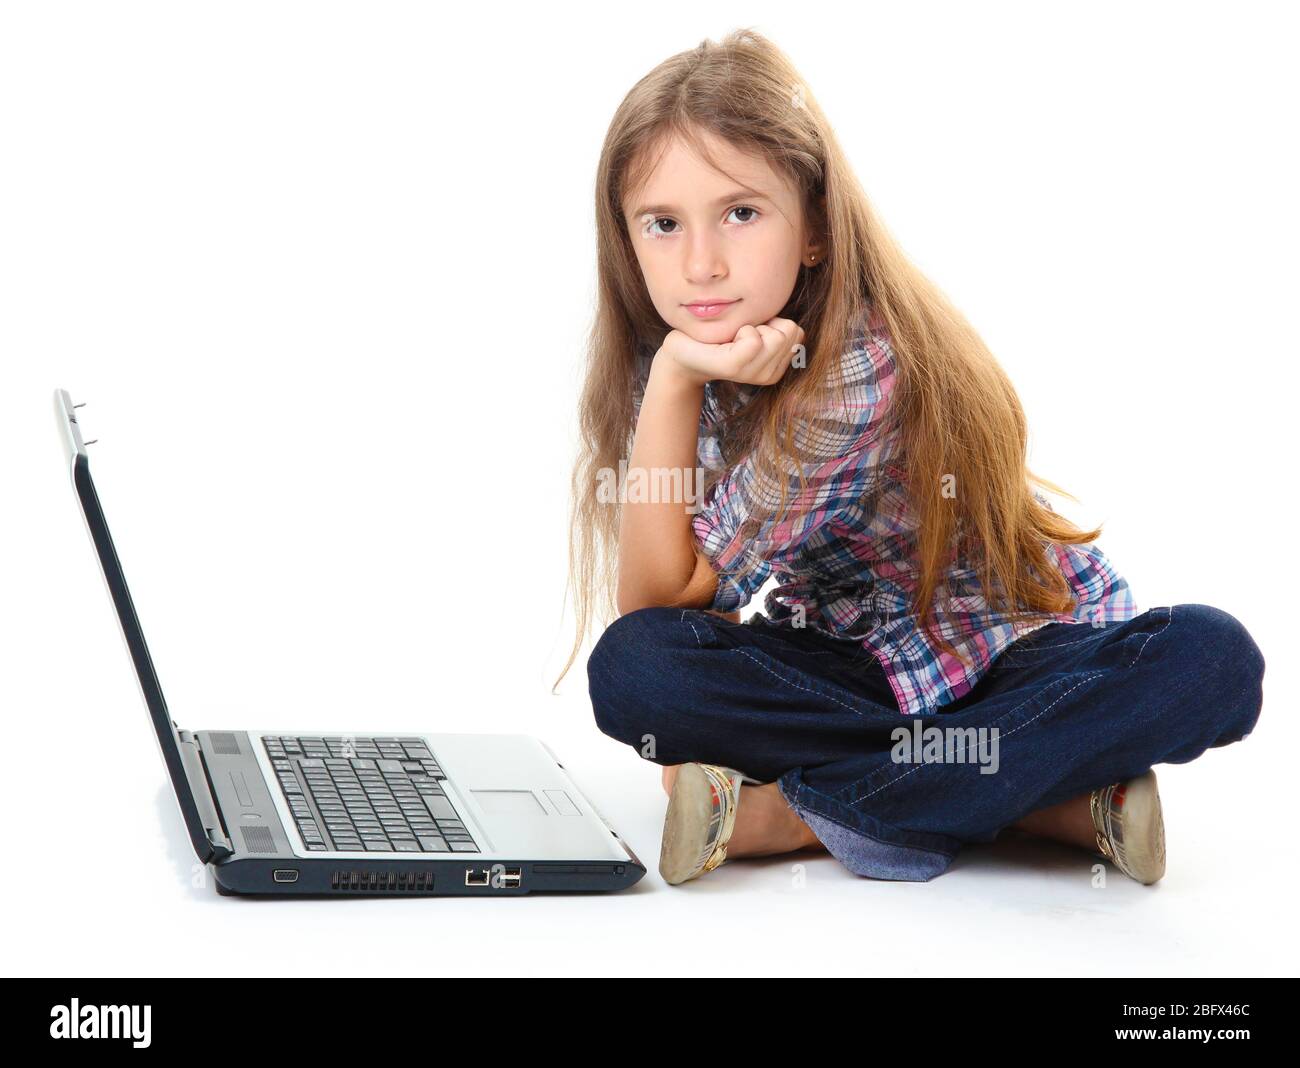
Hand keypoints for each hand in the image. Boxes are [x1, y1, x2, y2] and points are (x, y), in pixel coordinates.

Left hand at [657, 316, 805, 388]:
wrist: (683, 353)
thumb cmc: (718, 335)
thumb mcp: (755, 327)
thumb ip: (776, 322)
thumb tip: (784, 293)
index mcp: (777, 367)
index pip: (797, 332)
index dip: (774, 322)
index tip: (751, 331)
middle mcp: (769, 374)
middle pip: (790, 331)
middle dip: (766, 323)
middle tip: (740, 334)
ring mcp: (752, 374)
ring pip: (775, 336)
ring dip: (752, 326)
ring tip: (733, 337)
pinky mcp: (733, 367)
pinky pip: (753, 340)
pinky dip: (741, 330)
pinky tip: (727, 340)